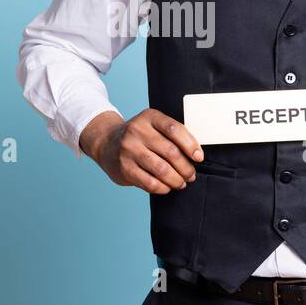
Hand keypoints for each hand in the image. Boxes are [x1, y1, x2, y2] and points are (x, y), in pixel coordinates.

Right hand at [79, 109, 204, 192]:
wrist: (106, 142)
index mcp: (149, 117)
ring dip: (176, 180)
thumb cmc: (139, 136)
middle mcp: (137, 131)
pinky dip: (163, 187)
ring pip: (162, 169)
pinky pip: (150, 182)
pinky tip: (167, 187)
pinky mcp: (124, 168)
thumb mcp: (152, 126)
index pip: (174, 129)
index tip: (199, 157)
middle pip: (171, 152)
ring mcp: (129, 150)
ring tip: (182, 183)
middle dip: (186, 167)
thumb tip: (196, 155)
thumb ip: (171, 135)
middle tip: (191, 175)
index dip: (190, 145)